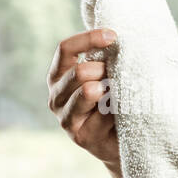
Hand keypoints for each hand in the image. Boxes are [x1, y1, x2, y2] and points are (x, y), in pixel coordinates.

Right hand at [46, 28, 119, 167]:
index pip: (65, 49)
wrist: (118, 141)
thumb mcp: (105, 76)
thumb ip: (103, 59)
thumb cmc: (112, 101)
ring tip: (118, 94)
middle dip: (104, 70)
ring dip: (108, 89)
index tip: (113, 36)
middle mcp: (55, 96)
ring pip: (87, 91)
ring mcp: (65, 118)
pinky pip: (102, 115)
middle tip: (118, 78)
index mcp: (58, 76)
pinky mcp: (80, 136)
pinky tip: (121, 113)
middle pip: (79, 72)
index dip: (89, 39)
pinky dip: (116, 110)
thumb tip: (116, 39)